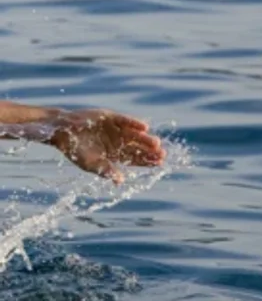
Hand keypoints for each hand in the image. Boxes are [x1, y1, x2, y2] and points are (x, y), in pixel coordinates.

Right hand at [49, 109, 165, 183]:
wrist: (61, 131)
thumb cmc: (75, 150)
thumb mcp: (91, 163)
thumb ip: (106, 171)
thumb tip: (120, 182)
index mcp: (116, 154)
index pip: (135, 159)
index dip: (147, 161)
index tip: (159, 164)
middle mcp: (119, 141)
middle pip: (138, 147)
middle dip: (150, 151)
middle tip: (163, 155)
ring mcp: (116, 129)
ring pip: (134, 135)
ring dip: (145, 138)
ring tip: (156, 143)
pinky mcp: (111, 117)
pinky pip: (125, 120)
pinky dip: (134, 123)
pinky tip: (145, 127)